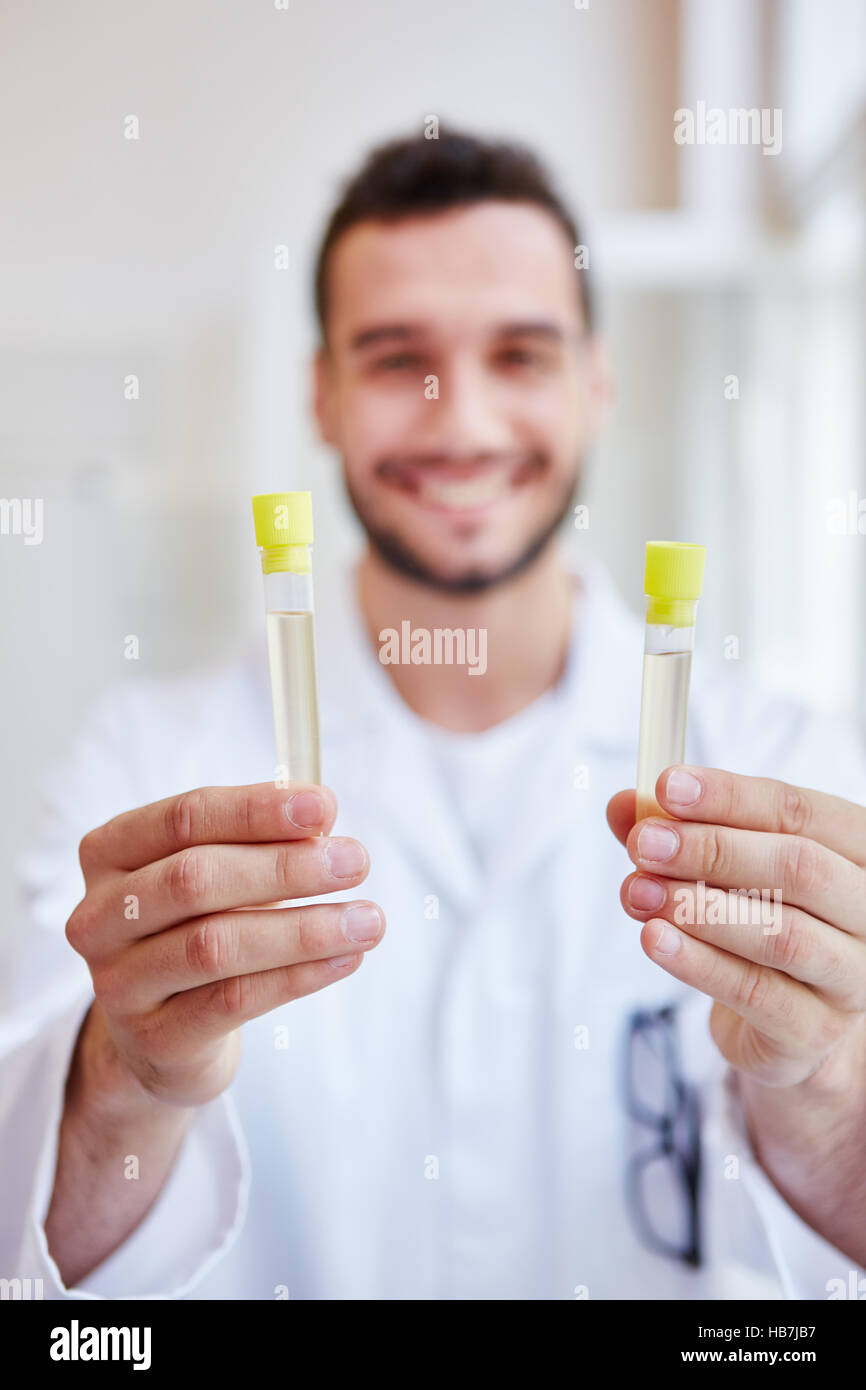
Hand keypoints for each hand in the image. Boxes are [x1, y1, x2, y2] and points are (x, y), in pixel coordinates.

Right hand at [66, 782, 383, 1108]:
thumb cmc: (196, 929)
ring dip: (303, 928)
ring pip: (215, 944)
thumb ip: (257, 842)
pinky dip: (298, 975)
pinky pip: (233, 1000)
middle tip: (355, 860)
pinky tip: (346, 959)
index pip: (182, 818)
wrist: (161, 1037)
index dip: (256, 810)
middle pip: (194, 879)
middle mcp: (100, 916)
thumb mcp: (216, 877)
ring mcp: (119, 982)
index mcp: (110, 854)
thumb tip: (320, 818)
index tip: (324, 807)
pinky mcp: (154, 1039)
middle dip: (284, 867)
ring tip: (368, 920)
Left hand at [607, 766, 865, 1087]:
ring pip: (781, 934)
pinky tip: (654, 939)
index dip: (731, 796)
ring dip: (699, 908)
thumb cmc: (761, 918)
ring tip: (636, 891)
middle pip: (799, 868)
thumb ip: (678, 832)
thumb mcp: (725, 868)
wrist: (786, 1018)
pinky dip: (699, 963)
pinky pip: (756, 992)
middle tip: (643, 842)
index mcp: (856, 851)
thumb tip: (624, 805)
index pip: (801, 811)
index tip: (667, 786)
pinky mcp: (815, 1031)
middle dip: (712, 849)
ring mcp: (851, 976)